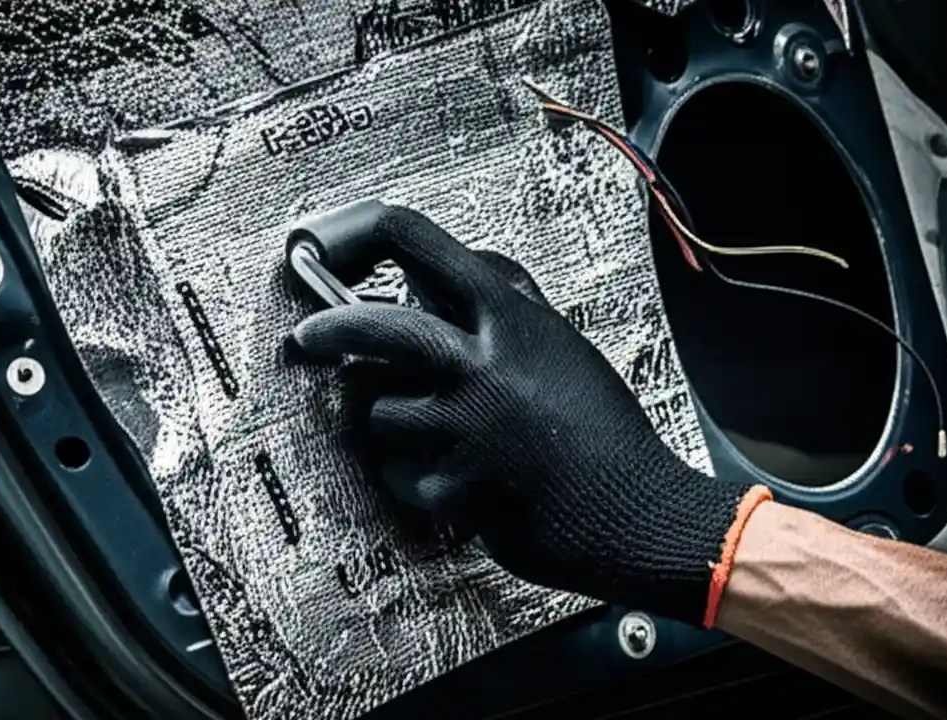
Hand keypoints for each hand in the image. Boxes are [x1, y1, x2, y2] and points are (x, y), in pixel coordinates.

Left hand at [292, 204, 769, 626]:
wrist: (638, 511)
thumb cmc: (601, 431)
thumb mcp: (557, 343)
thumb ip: (502, 305)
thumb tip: (432, 277)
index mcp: (510, 316)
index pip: (414, 240)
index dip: (355, 235)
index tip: (329, 255)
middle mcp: (483, 362)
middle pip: (372, 324)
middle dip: (327, 330)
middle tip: (308, 338)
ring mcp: (466, 426)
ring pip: (378, 411)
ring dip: (393, 425)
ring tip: (439, 436)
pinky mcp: (456, 486)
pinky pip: (396, 473)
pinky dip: (412, 478)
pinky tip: (453, 479)